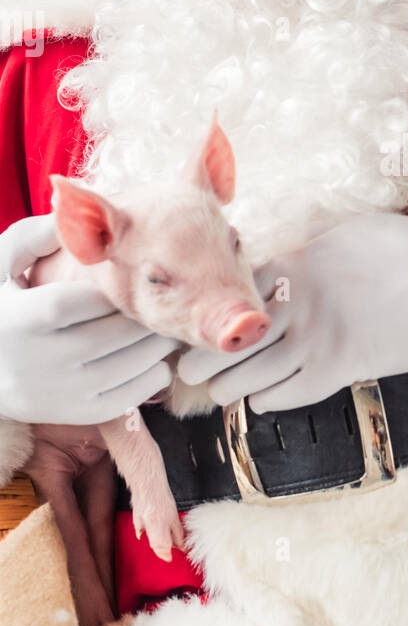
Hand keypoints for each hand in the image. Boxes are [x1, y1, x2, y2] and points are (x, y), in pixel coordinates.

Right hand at [0, 214, 177, 424]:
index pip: (82, 301)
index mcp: (21, 320)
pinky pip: (128, 397)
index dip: (113, 289)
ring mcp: (59, 393)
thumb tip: (74, 210)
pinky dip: (151, 375)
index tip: (132, 276)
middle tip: (168, 297)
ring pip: (128, 366)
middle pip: (114, 335)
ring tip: (166, 323)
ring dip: (156, 343)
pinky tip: (152, 356)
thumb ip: (34, 236)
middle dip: (146, 314)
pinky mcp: (74, 414)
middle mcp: (40, 362)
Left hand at [177, 213, 407, 411]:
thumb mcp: (340, 234)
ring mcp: (319, 337)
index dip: (207, 312)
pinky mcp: (342, 367)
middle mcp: (299, 302)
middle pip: (232, 339)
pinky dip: (269, 399)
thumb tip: (267, 256)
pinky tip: (260, 399)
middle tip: (186, 369)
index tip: (191, 323)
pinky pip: (290, 393)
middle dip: (203, 357)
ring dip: (229, 386)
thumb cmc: (400, 250)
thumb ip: (300, 249)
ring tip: (217, 390)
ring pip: (253, 374)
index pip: (231, 292)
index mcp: (295, 263)